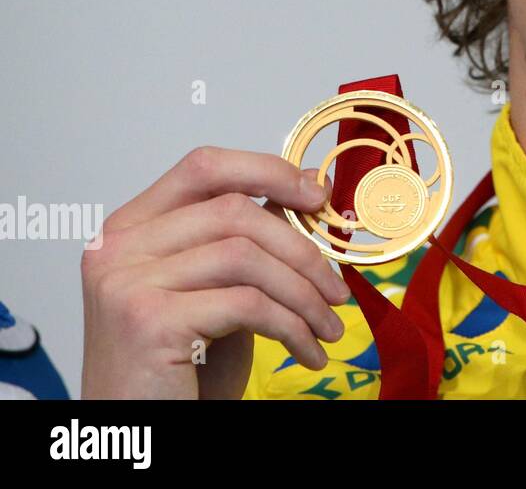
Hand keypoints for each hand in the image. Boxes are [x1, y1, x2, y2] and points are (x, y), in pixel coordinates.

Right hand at [80, 147, 351, 398]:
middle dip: (302, 249)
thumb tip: (312, 182)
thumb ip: (249, 236)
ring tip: (329, 327)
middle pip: (234, 211)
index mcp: (132, 227)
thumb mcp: (220, 289)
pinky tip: (308, 350)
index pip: (205, 166)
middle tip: (337, 288)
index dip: (268, 171)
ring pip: (245, 256)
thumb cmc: (181, 365)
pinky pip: (246, 304)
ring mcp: (126, 281)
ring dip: (304, 294)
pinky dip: (292, 326)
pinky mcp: (147, 319)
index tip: (319, 196)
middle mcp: (118, 247)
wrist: (145, 428)